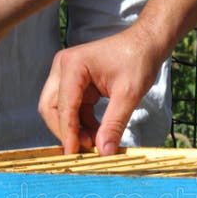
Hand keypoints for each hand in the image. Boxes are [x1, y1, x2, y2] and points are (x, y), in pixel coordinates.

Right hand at [38, 26, 162, 154]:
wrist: (146, 44)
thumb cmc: (138, 61)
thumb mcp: (128, 95)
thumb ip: (114, 124)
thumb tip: (104, 152)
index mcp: (73, 65)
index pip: (63, 105)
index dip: (67, 132)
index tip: (74, 153)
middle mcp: (63, 67)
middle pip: (51, 107)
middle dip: (65, 131)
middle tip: (84, 150)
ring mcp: (67, 74)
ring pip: (58, 110)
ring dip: (74, 129)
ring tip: (96, 142)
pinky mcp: (75, 83)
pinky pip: (71, 108)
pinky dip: (81, 123)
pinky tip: (97, 133)